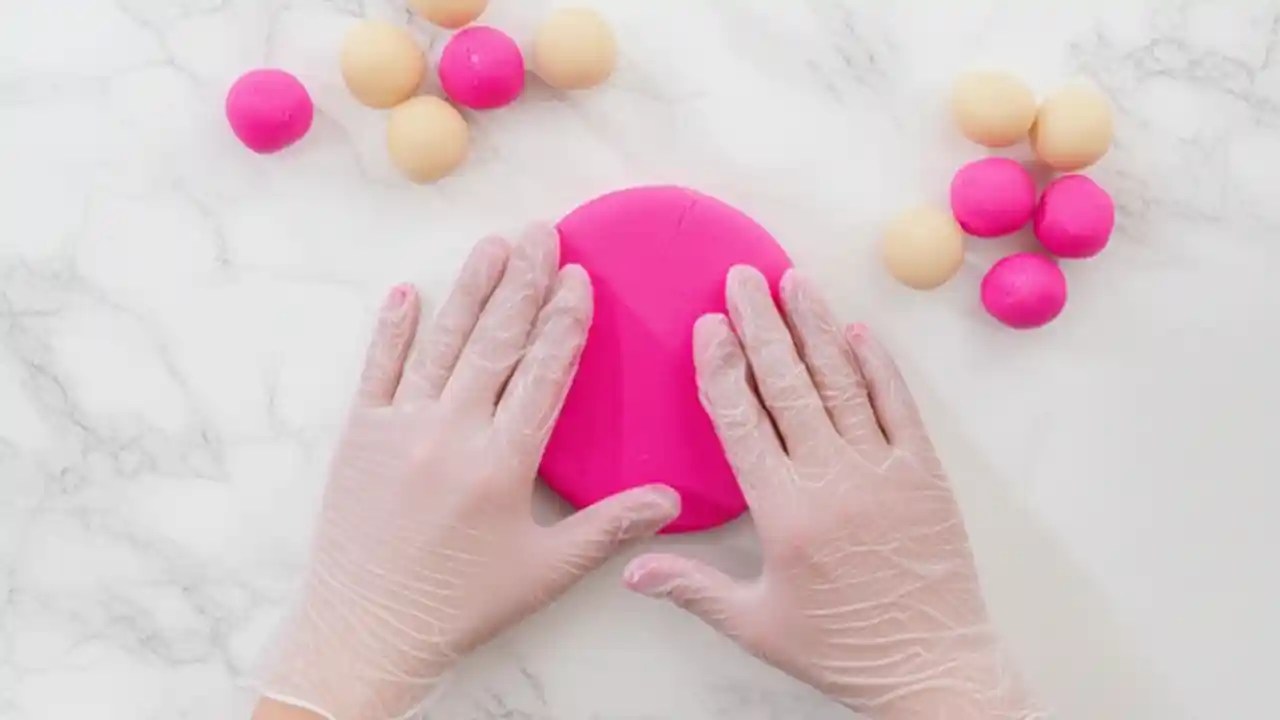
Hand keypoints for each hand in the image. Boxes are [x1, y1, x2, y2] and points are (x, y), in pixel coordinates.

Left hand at [256, 227, 679, 719]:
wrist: (368, 631)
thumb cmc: (461, 604)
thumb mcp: (545, 571)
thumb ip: (607, 527)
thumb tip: (669, 500)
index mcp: (501, 463)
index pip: (543, 373)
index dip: (564, 321)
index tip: (579, 278)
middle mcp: (450, 433)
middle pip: (495, 341)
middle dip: (523, 283)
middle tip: (542, 234)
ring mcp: (399, 427)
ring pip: (442, 342)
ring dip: (470, 288)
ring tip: (493, 244)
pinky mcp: (359, 434)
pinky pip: (378, 368)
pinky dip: (393, 328)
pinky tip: (408, 292)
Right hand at [624, 267, 1040, 718]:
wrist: (932, 667)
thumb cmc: (841, 649)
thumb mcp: (755, 624)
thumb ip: (691, 588)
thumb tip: (632, 569)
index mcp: (784, 513)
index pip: (742, 422)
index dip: (722, 369)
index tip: (709, 326)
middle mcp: (832, 480)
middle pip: (789, 386)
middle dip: (761, 325)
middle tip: (742, 278)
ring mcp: (883, 470)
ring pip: (841, 383)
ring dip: (816, 328)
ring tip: (795, 282)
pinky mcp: (923, 473)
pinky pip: (898, 406)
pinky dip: (878, 366)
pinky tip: (859, 331)